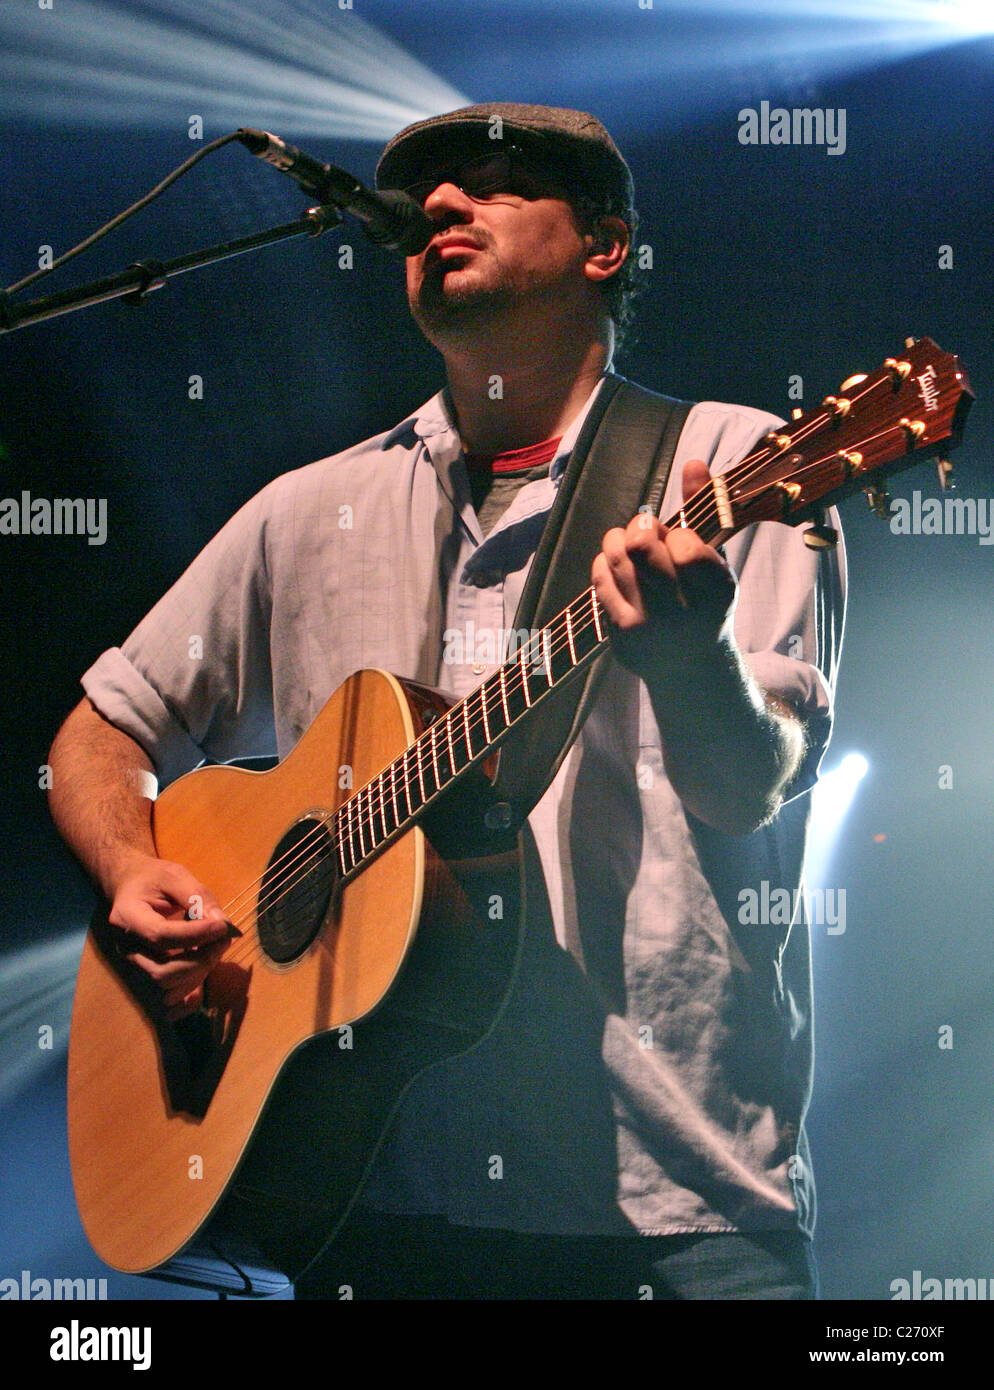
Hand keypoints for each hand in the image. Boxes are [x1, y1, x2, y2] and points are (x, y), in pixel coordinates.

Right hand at [107, 854, 233, 1019]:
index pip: (160, 936)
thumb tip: (221, 924)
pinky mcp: (145, 973)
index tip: (223, 927)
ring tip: (216, 948)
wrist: (129, 887)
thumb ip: (197, 897)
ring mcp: (133, 964)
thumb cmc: (152, 879)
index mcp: (127, 917)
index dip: (196, 936)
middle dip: (200, 960)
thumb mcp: (174, 875)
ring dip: (199, 973)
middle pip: (162, 971)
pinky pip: (166, 997)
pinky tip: (202, 987)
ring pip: (167, 986)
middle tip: (224, 939)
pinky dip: (187, 996)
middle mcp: (126, 947)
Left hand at [591, 459, 736, 678]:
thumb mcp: (715, 559)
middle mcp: (684, 615)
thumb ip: (704, 509)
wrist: (690, 666)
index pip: (686, 547)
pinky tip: (618, 565)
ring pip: (616, 557)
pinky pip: (599, 578)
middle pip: (642, 547)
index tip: (679, 541)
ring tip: (631, 543)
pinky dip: (605, 560)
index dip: (676, 535)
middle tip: (646, 529)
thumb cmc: (704, 600)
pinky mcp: (620, 634)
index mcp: (717, 593)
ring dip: (620, 538)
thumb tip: (692, 462)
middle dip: (641, 525)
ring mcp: (649, 627)